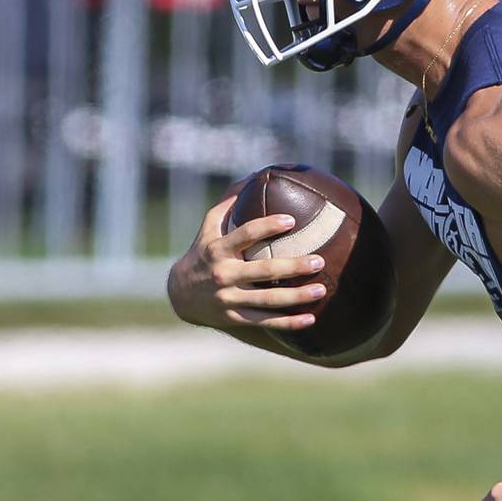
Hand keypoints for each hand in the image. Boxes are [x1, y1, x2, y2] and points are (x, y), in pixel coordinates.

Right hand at [166, 190, 327, 333]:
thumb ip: (228, 204)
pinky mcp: (234, 317)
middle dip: (293, 266)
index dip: (267, 226)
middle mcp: (224, 274)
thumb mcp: (208, 227)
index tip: (291, 220)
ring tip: (321, 290)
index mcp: (219, 249)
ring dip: (296, 297)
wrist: (180, 295)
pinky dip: (288, 323)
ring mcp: (229, 298)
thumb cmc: (203, 253)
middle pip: (263, 271)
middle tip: (319, 261)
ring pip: (268, 300)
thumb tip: (253, 177)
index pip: (245, 235)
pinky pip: (265, 322)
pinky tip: (311, 319)